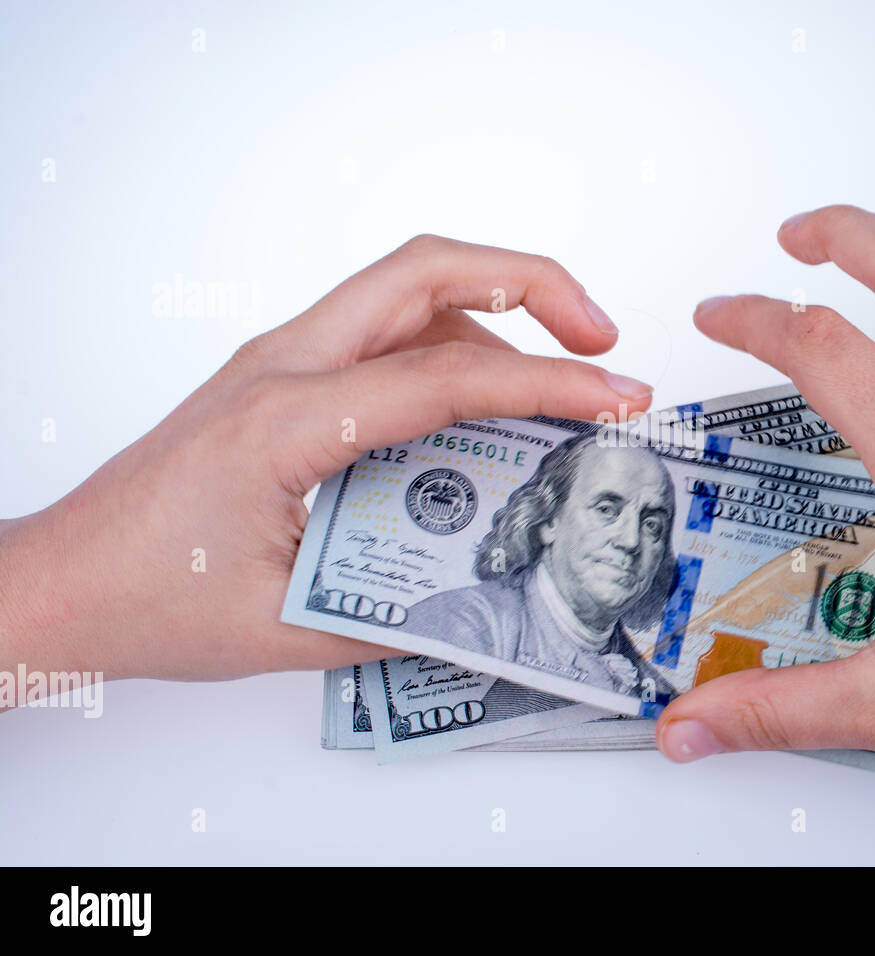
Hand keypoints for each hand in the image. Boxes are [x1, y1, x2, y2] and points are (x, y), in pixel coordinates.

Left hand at [0, 236, 652, 684]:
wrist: (63, 582)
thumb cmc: (149, 597)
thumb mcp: (292, 627)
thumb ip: (407, 614)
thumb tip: (499, 602)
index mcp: (288, 421)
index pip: (446, 376)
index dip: (548, 383)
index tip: (617, 399)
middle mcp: (283, 366)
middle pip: (426, 269)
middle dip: (534, 284)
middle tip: (602, 339)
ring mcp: (279, 361)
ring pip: (406, 287)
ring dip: (495, 303)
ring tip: (562, 367)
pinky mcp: (282, 376)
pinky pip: (382, 329)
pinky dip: (451, 341)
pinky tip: (483, 402)